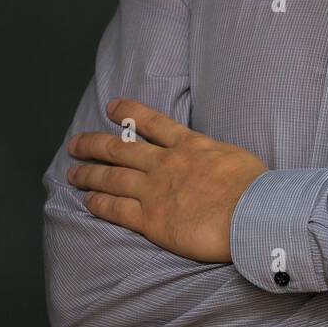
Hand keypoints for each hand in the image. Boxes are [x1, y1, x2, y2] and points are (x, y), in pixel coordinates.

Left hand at [66, 99, 268, 262]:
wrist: (251, 212)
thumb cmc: (254, 187)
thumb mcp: (237, 157)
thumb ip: (218, 156)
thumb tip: (219, 160)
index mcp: (191, 145)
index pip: (153, 122)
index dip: (129, 112)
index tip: (112, 106)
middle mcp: (167, 163)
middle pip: (121, 149)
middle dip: (94, 144)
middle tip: (76, 142)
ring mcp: (155, 191)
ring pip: (112, 177)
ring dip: (89, 173)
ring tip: (73, 172)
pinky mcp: (151, 220)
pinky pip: (117, 209)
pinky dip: (99, 203)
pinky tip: (88, 200)